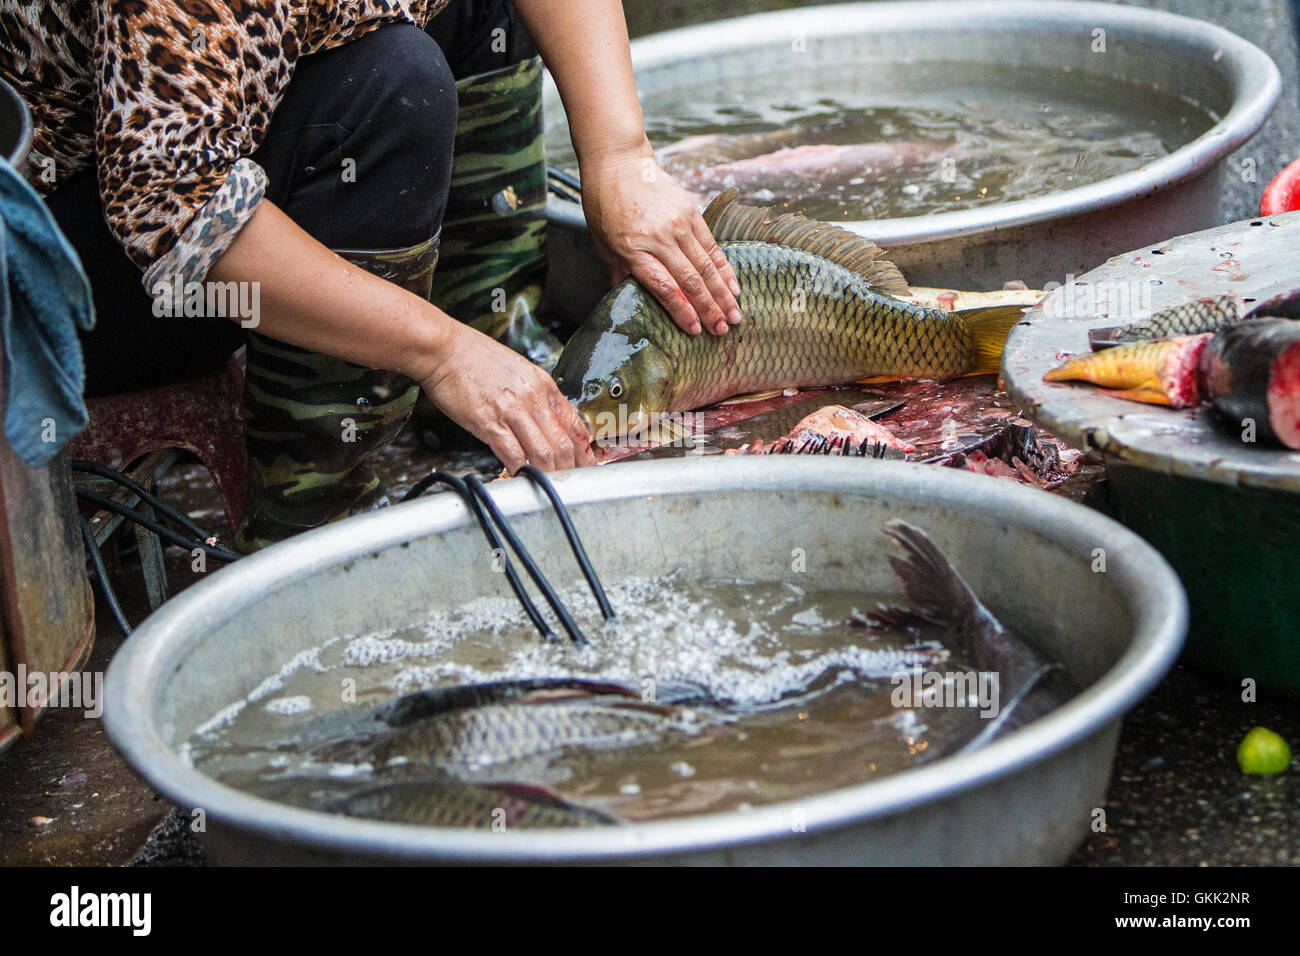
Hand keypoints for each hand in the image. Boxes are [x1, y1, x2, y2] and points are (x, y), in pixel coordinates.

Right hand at [420, 323, 594, 472]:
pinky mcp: (489, 422)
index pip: (574, 423)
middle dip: (570, 468)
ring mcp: (511, 410)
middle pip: (563, 442)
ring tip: (549, 485)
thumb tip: (545, 423)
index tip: (585, 465)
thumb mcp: (518, 372)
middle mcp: (532, 397)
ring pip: (543, 451)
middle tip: (571, 483)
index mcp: (543, 384)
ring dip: (548, 473)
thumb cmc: (475, 359)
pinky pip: (512, 453)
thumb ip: (535, 397)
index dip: (584, 451)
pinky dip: (520, 470)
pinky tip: (522, 479)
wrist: (444, 349)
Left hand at [580, 141, 742, 335]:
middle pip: (691, 279)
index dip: (682, 311)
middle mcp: (659, 237)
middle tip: (723, 331)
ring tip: (734, 315)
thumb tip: (631, 304)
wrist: (619, 163)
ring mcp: (678, 223)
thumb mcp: (604, 245)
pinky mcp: (691, 211)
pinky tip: (734, 286)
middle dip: (709, 309)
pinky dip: (724, 268)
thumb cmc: (605, 207)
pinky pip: (712, 245)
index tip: (695, 330)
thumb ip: (620, 274)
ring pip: (706, 265)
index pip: (664, 287)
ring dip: (722, 293)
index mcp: (633, 249)